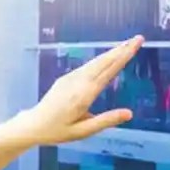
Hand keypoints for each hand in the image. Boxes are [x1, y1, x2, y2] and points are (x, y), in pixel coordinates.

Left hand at [14, 35, 141, 144]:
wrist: (31, 125)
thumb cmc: (56, 131)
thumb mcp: (82, 131)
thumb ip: (105, 121)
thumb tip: (129, 114)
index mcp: (82, 95)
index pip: (107, 72)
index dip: (122, 57)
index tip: (134, 45)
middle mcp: (76, 83)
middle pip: (102, 63)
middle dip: (121, 49)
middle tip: (138, 38)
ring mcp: (69, 79)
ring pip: (94, 62)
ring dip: (111, 52)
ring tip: (127, 44)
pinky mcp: (65, 79)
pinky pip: (86, 66)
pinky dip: (100, 60)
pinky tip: (107, 57)